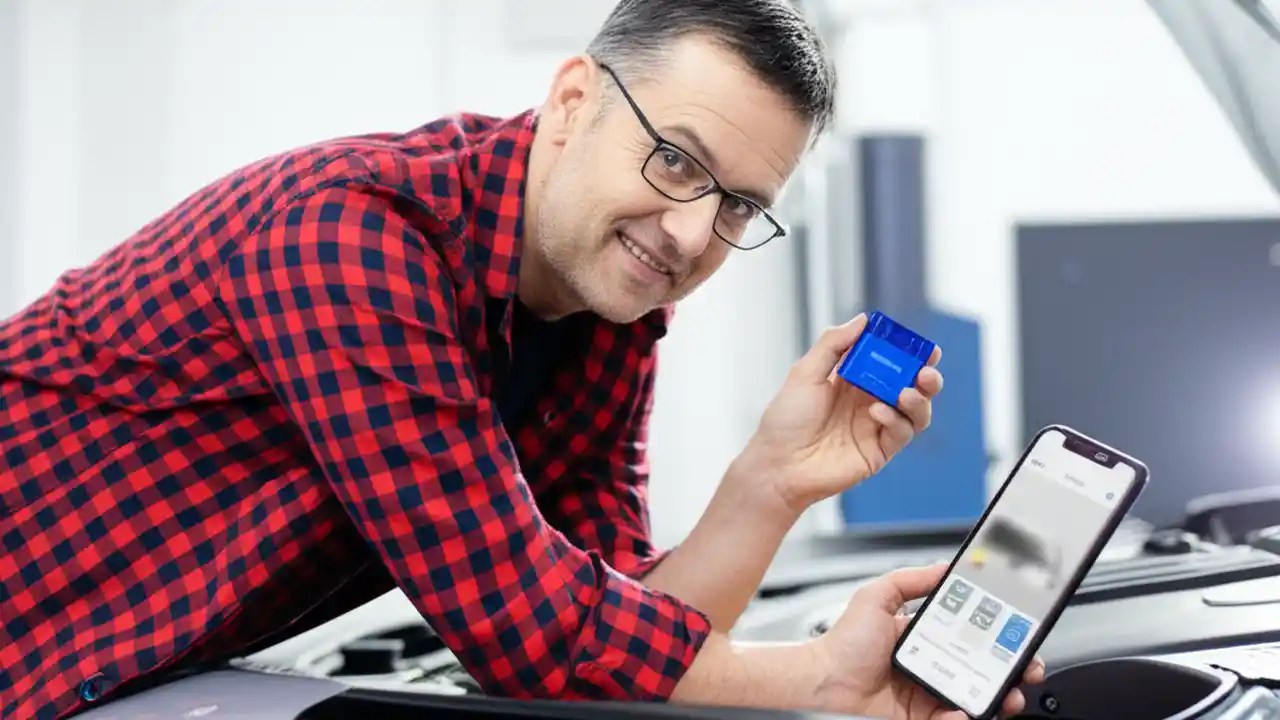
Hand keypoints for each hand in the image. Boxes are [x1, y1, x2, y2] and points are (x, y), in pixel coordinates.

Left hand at [740, 313, 942, 512]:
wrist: (778, 464)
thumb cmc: (786, 420)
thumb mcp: (805, 373)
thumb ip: (833, 344)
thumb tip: (863, 319)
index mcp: (855, 380)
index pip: (892, 363)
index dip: (911, 354)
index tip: (924, 346)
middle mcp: (870, 402)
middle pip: (913, 387)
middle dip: (927, 377)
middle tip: (927, 370)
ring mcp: (876, 428)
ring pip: (916, 412)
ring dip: (919, 399)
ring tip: (906, 392)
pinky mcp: (878, 451)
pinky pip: (901, 434)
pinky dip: (895, 420)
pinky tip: (878, 412)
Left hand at [811, 564, 1045, 719]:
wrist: (823, 679)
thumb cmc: (844, 641)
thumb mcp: (877, 597)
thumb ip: (910, 580)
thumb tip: (944, 567)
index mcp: (930, 637)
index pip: (976, 634)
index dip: (1002, 635)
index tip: (1021, 633)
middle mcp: (936, 665)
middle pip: (987, 669)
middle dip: (1015, 669)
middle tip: (1027, 667)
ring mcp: (932, 693)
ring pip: (979, 697)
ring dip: (1000, 697)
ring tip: (1008, 694)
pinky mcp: (925, 718)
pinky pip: (955, 719)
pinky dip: (965, 717)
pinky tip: (963, 710)